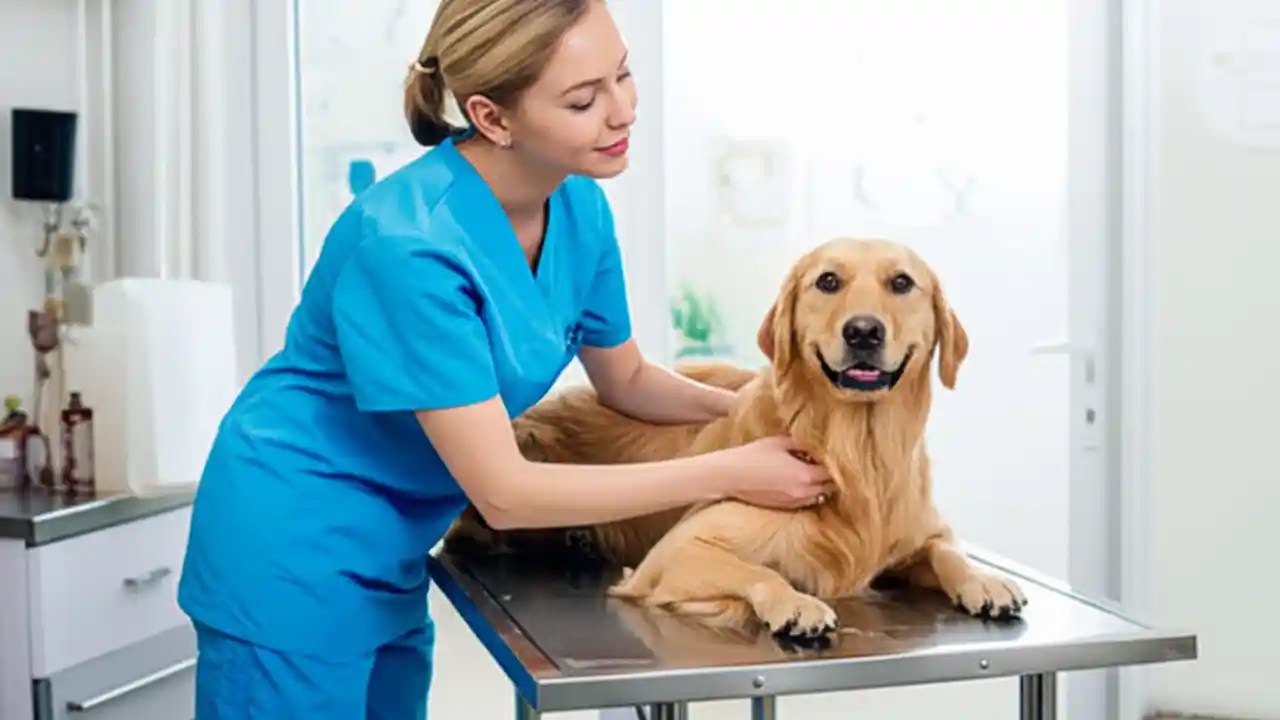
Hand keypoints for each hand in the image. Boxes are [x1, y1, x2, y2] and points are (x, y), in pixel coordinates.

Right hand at [716, 436, 835, 509]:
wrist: (730, 476)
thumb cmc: (752, 456)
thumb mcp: (778, 442)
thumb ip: (800, 443)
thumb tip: (815, 443)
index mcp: (805, 475)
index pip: (833, 472)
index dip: (834, 463)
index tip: (831, 454)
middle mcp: (804, 492)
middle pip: (831, 487)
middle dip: (831, 476)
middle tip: (825, 463)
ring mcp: (795, 502)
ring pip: (820, 496)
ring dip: (821, 486)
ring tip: (814, 473)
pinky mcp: (785, 508)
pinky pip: (807, 502)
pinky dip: (809, 493)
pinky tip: (800, 482)